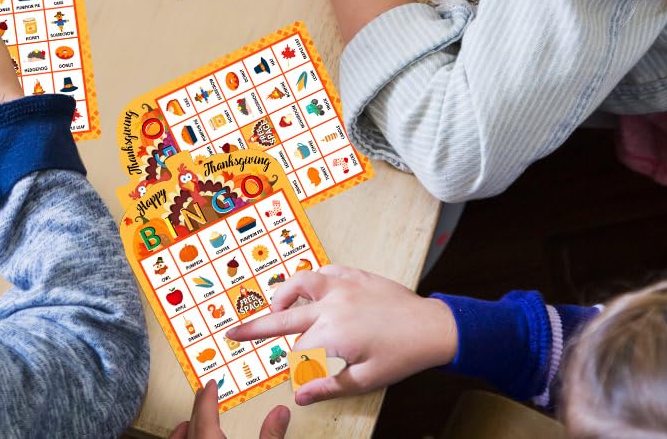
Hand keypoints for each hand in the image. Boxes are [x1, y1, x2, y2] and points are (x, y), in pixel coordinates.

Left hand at [166, 383, 289, 438]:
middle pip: (194, 423)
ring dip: (188, 424)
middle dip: (199, 406)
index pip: (206, 413)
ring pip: (183, 437)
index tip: (210, 384)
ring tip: (190, 416)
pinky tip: (184, 434)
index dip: (208, 397)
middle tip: (204, 392)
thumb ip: (271, 434)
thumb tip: (281, 411)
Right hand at [227, 266, 457, 405]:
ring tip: (274, 307)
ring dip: (281, 296)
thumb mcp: (364, 380)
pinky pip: (322, 271)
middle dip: (255, 328)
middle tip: (233, 333)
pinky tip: (309, 290)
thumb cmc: (401, 357)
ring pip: (297, 284)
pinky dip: (310, 280)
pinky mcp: (353, 275)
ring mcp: (340, 286)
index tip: (296, 374)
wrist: (432, 327)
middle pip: (282, 318)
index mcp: (331, 335)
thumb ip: (326, 386)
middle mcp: (330, 306)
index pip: (296, 351)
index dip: (294, 365)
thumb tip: (296, 396)